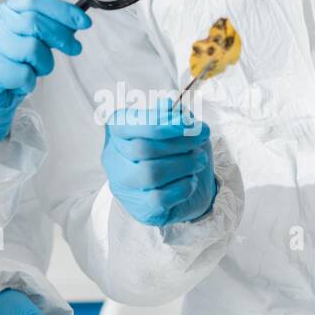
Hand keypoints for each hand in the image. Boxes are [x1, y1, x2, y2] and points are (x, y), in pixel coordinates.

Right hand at [0, 0, 90, 145]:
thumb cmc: (8, 72)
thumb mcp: (26, 45)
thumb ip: (43, 31)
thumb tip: (74, 22)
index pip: (32, 1)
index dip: (61, 9)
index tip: (83, 21)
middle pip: (34, 21)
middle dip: (62, 36)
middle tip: (75, 48)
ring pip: (32, 48)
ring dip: (44, 64)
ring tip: (35, 72)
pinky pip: (23, 74)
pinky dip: (29, 82)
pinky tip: (19, 85)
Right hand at [103, 100, 217, 227]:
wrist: (187, 189)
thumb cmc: (178, 152)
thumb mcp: (178, 127)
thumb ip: (173, 115)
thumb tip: (170, 104)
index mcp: (117, 133)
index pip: (129, 124)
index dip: (159, 123)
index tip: (187, 123)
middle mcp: (113, 160)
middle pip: (142, 149)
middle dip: (179, 142)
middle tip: (201, 139)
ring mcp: (124, 187)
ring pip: (150, 174)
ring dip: (184, 164)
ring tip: (199, 160)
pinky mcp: (139, 209)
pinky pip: (160, 198)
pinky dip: (182, 186)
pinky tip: (190, 180)